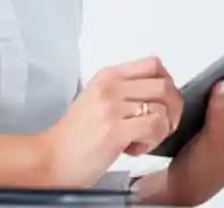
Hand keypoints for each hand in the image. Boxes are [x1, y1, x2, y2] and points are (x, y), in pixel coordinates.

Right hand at [36, 56, 182, 187]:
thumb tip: (160, 93)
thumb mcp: (97, 99)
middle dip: (173, 109)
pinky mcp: (114, 130)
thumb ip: (125, 90)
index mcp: (108, 76)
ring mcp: (112, 107)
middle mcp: (111, 87)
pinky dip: (152, 141)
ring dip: (162, 129)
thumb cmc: (74, 135)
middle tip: (163, 126)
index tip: (164, 103)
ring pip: (163, 108)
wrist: (50, 158)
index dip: (168, 83)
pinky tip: (135, 148)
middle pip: (164, 86)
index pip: (153, 64)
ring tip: (143, 140)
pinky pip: (154, 127)